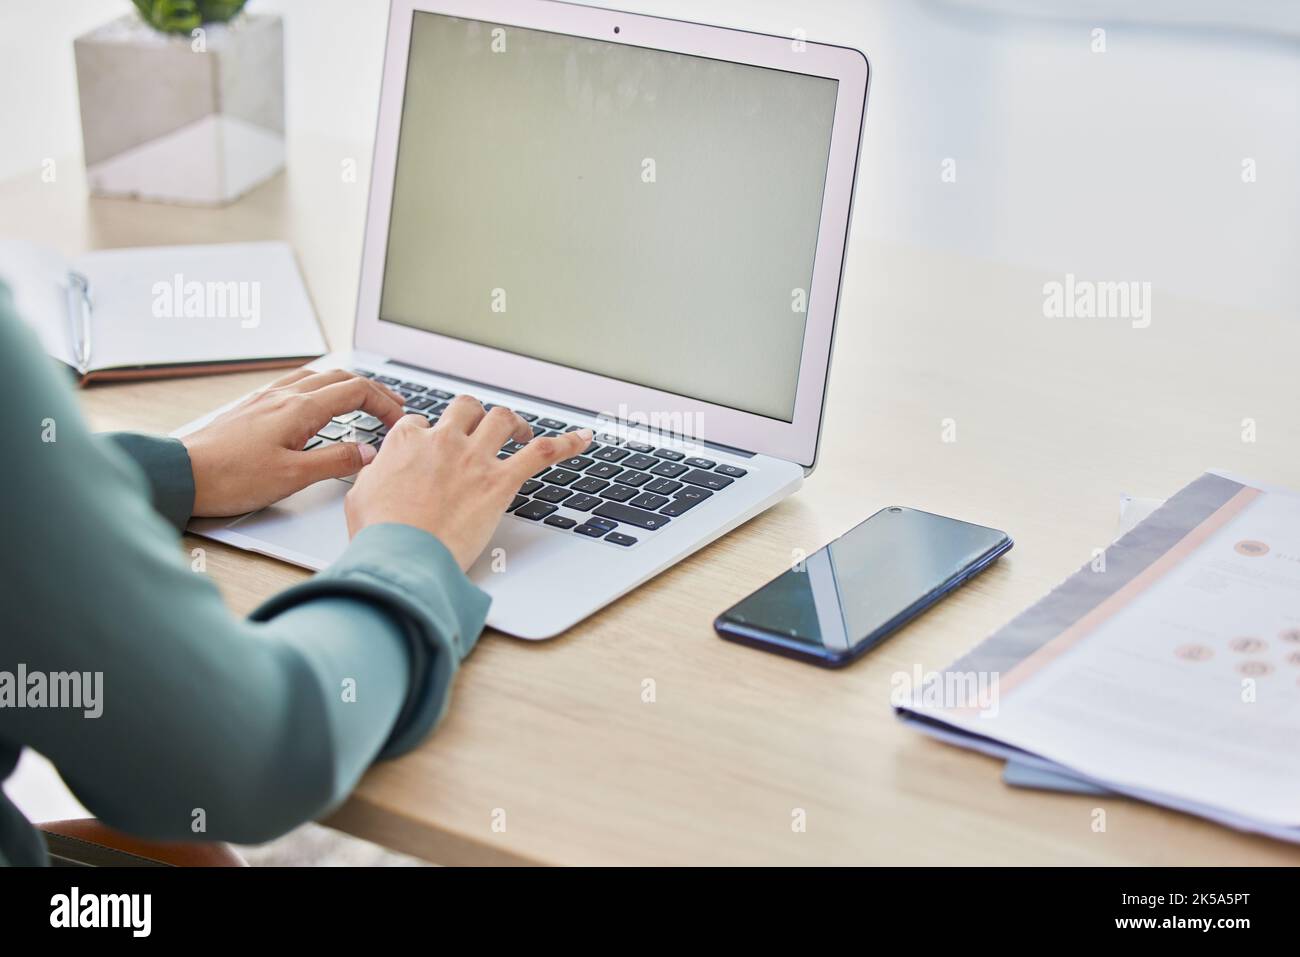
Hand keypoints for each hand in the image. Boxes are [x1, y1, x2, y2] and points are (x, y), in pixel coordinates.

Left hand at [181, 369, 404, 516]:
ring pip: (317, 377)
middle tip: (392, 406)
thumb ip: (335, 461)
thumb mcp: (292, 476)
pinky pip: (295, 384)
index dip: (385, 403)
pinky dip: (320, 388)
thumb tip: (368, 452)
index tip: (399, 420)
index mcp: (300, 409)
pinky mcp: (253, 407)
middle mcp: (284, 396)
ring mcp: (266, 398)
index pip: (356, 391)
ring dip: (346, 384)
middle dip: (372, 389)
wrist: (182, 473)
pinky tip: (316, 401)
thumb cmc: (231, 477)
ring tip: (361, 399)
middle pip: (340, 378)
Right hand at [345, 395, 593, 569]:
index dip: (431, 434)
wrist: (403, 556)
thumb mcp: (360, 496)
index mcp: (406, 442)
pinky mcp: (500, 481)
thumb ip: (374, 474)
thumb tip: (380, 469)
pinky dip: (566, 442)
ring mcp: (474, 458)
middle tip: (482, 430)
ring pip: (501, 418)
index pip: (423, 422)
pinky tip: (583, 438)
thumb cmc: (380, 535)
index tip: (435, 447)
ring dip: (512, 422)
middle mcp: (442, 441)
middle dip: (474, 416)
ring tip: (519, 432)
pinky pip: (542, 452)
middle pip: (465, 408)